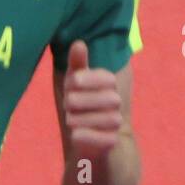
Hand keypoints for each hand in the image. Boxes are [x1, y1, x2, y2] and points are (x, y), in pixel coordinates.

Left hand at [61, 40, 122, 159]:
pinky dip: (85, 136)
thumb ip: (78, 64)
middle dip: (77, 102)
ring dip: (77, 120)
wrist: (86, 138)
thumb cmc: (79, 103)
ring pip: (97, 119)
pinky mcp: (111, 141)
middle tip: (68, 106)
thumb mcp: (74, 82)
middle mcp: (116, 101)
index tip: (72, 82)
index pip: (104, 77)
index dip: (85, 79)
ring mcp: (116, 122)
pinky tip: (75, 134)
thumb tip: (79, 43)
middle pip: (99, 99)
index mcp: (109, 83)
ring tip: (71, 120)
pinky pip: (101, 138)